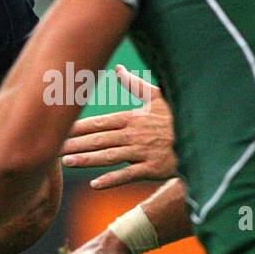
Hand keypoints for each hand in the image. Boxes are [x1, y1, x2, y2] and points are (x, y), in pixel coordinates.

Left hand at [60, 65, 175, 189]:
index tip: (58, 128)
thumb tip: (119, 68)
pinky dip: (111, 180)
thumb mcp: (157, 96)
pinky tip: (95, 185)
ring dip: (86, 160)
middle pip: (98, 140)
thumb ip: (135, 85)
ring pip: (108, 156)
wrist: (203, 135)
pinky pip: (128, 175)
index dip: (77, 126)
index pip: (98, 122)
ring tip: (67, 162)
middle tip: (51, 148)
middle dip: (74, 144)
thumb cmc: (177, 115)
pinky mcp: (152, 168)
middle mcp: (133, 134)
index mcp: (132, 118)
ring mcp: (142, 152)